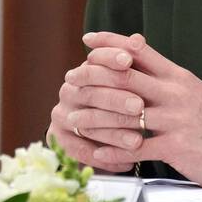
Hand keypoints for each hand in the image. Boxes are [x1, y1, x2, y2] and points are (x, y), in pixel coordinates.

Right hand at [47, 38, 148, 173]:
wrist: (108, 133)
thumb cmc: (126, 99)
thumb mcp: (130, 80)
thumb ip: (133, 60)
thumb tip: (138, 38)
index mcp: (82, 72)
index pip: (93, 62)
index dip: (109, 58)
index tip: (129, 60)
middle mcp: (68, 92)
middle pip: (89, 93)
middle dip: (116, 99)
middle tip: (139, 105)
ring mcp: (62, 117)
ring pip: (86, 124)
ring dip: (113, 133)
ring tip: (138, 140)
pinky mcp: (61, 142)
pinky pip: (81, 152)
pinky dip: (106, 158)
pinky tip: (127, 162)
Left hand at [79, 31, 201, 195]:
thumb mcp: (192, 89)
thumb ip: (163, 72)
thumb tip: (136, 45)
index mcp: (178, 76)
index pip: (140, 50)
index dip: (111, 42)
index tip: (87, 40)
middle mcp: (176, 92)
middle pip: (126, 77)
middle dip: (93, 77)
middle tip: (70, 80)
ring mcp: (176, 119)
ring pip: (126, 113)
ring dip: (95, 117)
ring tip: (74, 119)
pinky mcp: (177, 146)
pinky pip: (138, 147)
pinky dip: (114, 150)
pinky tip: (97, 152)